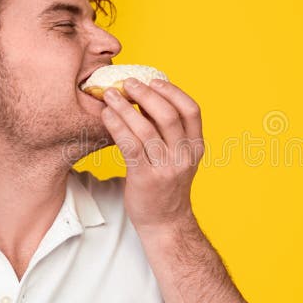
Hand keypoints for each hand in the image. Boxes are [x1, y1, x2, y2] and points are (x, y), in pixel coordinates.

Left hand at [100, 78, 204, 230]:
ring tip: (111, 95)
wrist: (165, 222)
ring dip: (126, 108)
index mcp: (196, 147)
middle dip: (146, 94)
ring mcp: (166, 168)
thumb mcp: (178, 156)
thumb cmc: (167, 184)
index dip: (173, 91)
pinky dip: (117, 126)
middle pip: (168, 115)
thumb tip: (145, 97)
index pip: (191, 110)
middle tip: (128, 83)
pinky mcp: (146, 178)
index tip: (154, 80)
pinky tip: (107, 115)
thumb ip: (168, 131)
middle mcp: (184, 156)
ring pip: (146, 129)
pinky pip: (130, 145)